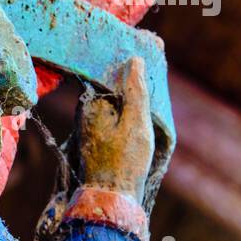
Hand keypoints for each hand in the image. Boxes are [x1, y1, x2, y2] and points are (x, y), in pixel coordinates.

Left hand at [77, 56, 153, 199]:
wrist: (110, 199)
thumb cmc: (124, 162)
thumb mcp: (136, 124)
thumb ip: (135, 93)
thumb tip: (134, 60)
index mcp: (92, 104)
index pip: (110, 70)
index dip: (128, 56)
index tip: (150, 40)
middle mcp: (86, 112)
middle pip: (111, 82)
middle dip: (130, 68)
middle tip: (154, 46)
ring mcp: (91, 124)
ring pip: (114, 96)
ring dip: (130, 85)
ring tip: (153, 64)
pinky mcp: (98, 135)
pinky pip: (114, 110)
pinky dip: (127, 102)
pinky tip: (144, 96)